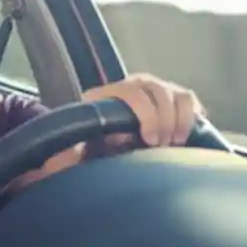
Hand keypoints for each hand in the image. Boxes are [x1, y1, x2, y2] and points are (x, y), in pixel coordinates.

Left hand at [5, 75, 203, 192]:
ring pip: (174, 93)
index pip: (128, 94)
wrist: (104, 148)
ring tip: (174, 143)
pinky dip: (191, 115)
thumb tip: (55, 160)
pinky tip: (186, 137)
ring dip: (178, 119)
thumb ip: (67, 155)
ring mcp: (151, 89)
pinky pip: (189, 99)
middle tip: (162, 146)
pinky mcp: (172, 97)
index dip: (144, 115)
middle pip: (155, 90)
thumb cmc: (88, 154)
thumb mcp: (75, 154)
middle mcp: (128, 86)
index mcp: (102, 97)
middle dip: (163, 120)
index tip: (148, 141)